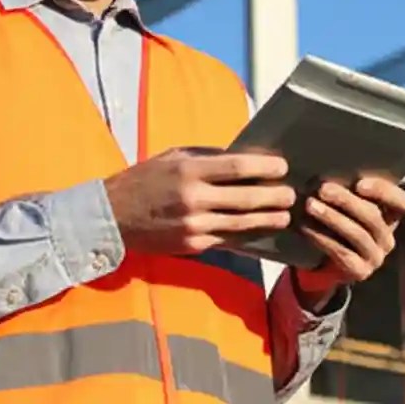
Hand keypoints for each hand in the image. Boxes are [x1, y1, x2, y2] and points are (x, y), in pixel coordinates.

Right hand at [104, 147, 295, 254]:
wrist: (112, 217)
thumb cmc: (144, 180)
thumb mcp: (173, 157)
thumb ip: (207, 158)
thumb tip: (243, 158)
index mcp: (188, 171)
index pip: (236, 167)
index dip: (264, 168)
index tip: (282, 166)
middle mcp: (193, 199)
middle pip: (246, 199)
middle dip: (274, 196)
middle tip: (292, 194)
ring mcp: (194, 226)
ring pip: (242, 224)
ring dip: (268, 219)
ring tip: (285, 215)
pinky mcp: (193, 245)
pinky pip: (228, 239)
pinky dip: (248, 234)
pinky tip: (261, 229)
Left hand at [291, 177, 404, 308]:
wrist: (328, 262)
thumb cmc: (340, 221)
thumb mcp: (348, 205)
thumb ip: (348, 190)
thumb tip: (329, 167)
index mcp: (391, 216)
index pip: (401, 202)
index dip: (383, 192)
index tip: (359, 183)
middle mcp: (388, 238)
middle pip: (373, 217)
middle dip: (347, 201)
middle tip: (323, 189)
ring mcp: (376, 257)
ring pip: (357, 234)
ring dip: (332, 217)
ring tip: (311, 205)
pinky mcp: (360, 271)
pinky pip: (342, 252)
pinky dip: (322, 237)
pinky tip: (306, 227)